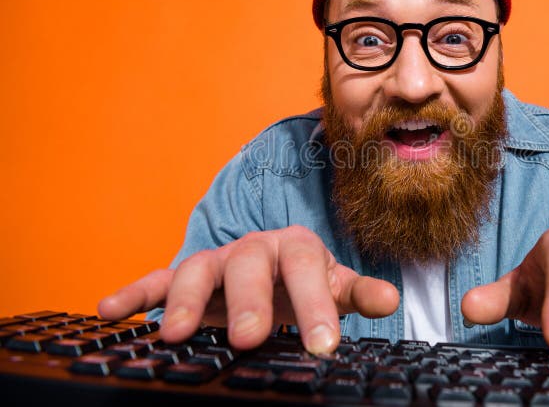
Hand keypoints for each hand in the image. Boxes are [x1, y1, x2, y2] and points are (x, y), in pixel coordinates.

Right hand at [98, 225, 399, 352]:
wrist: (269, 267)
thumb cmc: (302, 280)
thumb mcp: (332, 285)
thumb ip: (357, 293)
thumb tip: (391, 301)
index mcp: (294, 247)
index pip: (305, 268)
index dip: (315, 304)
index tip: (323, 347)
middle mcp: (252, 249)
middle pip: (248, 263)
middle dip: (249, 300)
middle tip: (251, 339)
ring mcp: (215, 262)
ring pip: (197, 269)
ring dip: (186, 298)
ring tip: (177, 334)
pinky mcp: (182, 277)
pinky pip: (156, 279)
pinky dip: (134, 292)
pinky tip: (111, 310)